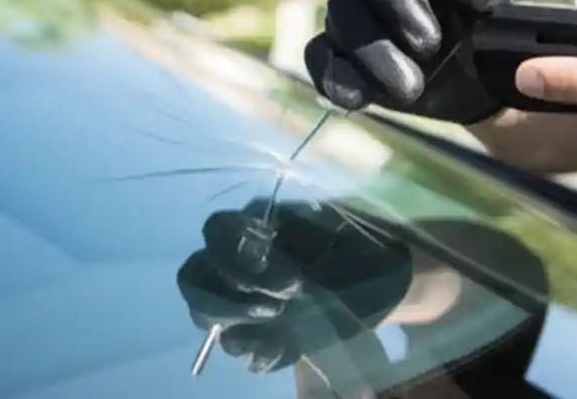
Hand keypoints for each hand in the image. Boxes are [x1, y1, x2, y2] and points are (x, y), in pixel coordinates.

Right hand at [177, 199, 412, 373]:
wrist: (383, 276)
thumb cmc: (355, 241)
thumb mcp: (327, 223)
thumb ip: (290, 229)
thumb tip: (262, 244)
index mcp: (251, 228)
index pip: (214, 232)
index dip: (233, 252)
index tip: (279, 267)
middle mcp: (236, 264)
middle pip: (194, 281)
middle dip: (227, 298)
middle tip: (275, 305)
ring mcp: (245, 304)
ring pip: (209, 320)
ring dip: (242, 325)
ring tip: (284, 319)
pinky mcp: (263, 337)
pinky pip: (244, 352)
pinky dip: (262, 353)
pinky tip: (289, 345)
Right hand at [304, 0, 515, 124]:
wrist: (479, 70)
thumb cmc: (487, 19)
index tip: (426, 36)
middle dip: (379, 42)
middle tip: (415, 79)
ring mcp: (351, 10)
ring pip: (338, 30)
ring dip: (370, 65)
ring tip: (409, 91)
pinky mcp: (339, 50)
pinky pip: (319, 59)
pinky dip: (335, 80)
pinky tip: (358, 98)